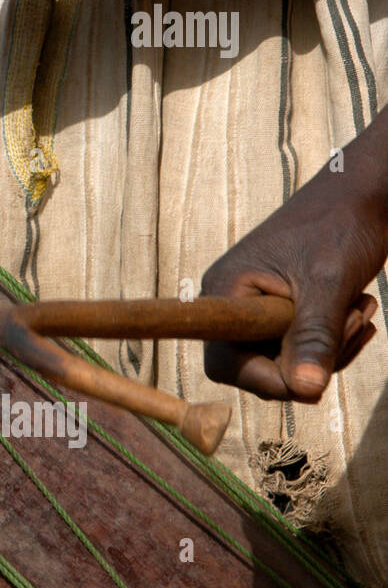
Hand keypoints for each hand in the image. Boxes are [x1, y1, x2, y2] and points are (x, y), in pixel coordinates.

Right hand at [201, 158, 386, 402]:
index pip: (225, 362)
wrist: (362, 195)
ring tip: (361, 309)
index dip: (265, 378)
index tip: (313, 372)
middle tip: (352, 324)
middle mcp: (232, 303)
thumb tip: (306, 392)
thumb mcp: (329, 283)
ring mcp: (256, 308)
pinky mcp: (281, 310)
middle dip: (308, 361)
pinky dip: (334, 341)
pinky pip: (300, 348)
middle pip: (257, 368)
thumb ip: (314, 337)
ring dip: (331, 348)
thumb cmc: (340, 226)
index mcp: (226, 290)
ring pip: (285, 362)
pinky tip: (358, 311)